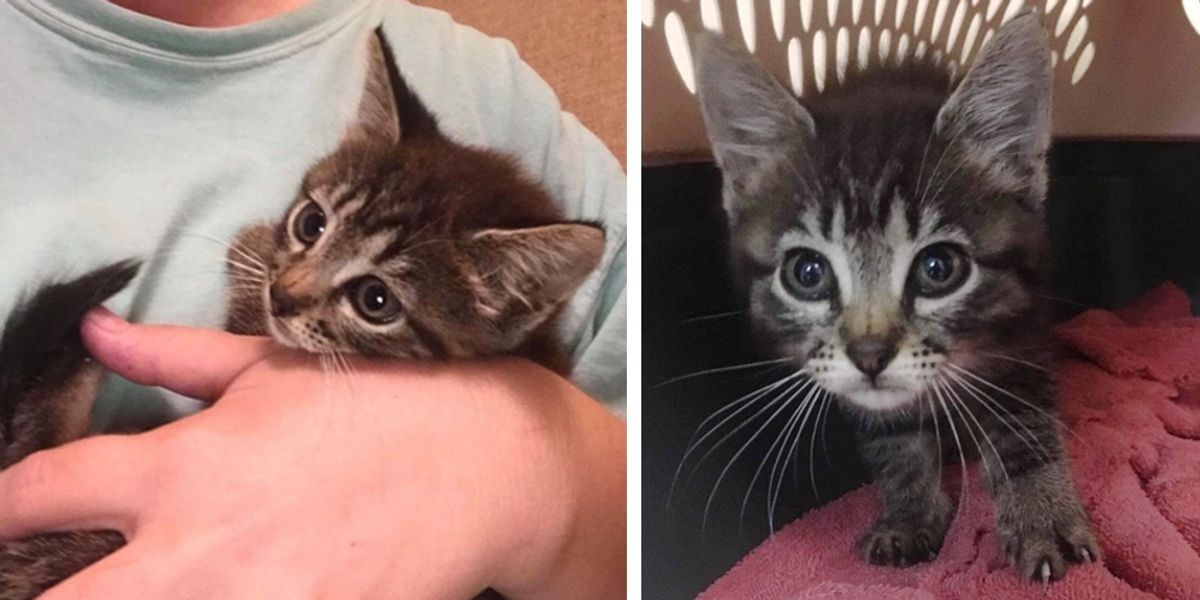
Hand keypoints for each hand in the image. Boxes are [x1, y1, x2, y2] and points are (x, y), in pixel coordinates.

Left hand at [0, 309, 625, 598]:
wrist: (494, 462)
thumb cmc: (384, 401)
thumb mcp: (275, 367)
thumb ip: (172, 358)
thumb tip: (93, 332)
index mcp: (183, 466)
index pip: (38, 492)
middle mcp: (196, 546)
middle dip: (39, 599)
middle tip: (58, 587)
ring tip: (146, 592)